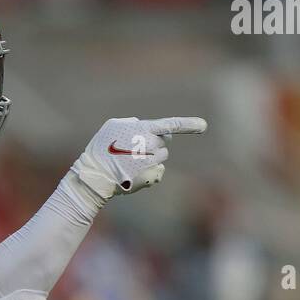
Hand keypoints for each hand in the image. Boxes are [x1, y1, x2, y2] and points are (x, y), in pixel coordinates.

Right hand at [71, 116, 207, 200]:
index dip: (188, 125)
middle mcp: (151, 145)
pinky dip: (149, 171)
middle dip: (154, 144)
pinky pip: (158, 170)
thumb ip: (131, 122)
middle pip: (163, 142)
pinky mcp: (151, 176)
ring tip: (131, 162)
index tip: (203, 126)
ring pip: (162, 156)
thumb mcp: (112, 126)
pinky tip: (133, 173)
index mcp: (143, 130)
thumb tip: (142, 124)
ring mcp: (152, 162)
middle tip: (134, 150)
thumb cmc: (101, 149)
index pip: (171, 125)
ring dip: (151, 157)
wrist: (96, 176)